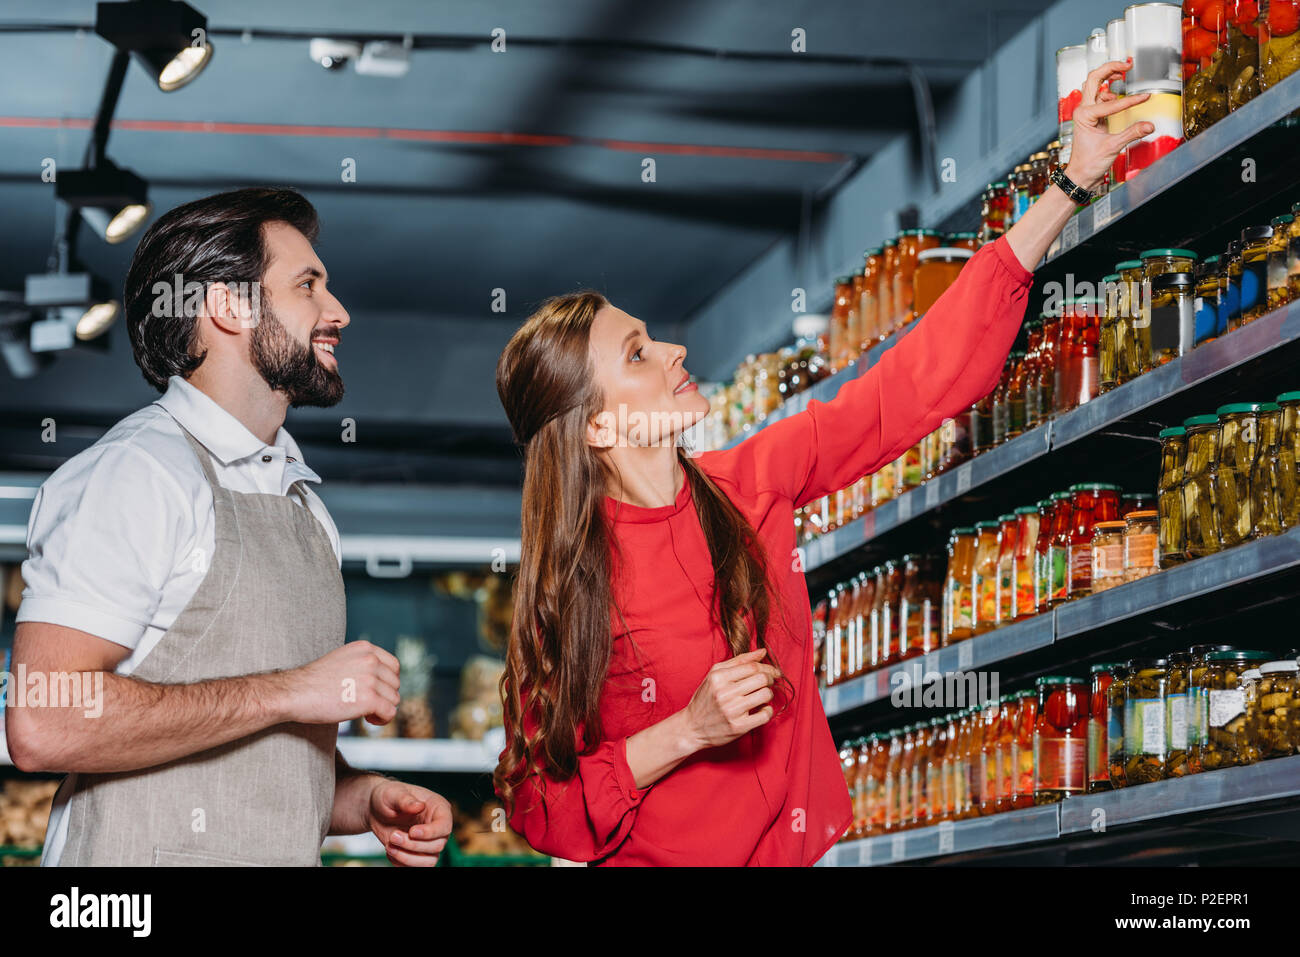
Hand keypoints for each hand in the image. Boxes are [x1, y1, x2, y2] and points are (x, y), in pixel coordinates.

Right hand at [282, 640, 399, 725]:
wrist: (292, 693)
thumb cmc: (313, 682)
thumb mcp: (341, 661)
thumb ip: (362, 664)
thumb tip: (383, 680)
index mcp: (365, 648)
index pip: (394, 666)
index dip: (387, 683)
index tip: (374, 692)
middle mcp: (370, 660)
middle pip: (395, 684)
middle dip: (384, 696)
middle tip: (366, 705)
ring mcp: (370, 678)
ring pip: (394, 699)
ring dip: (382, 708)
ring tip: (364, 712)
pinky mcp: (368, 699)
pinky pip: (390, 712)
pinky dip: (382, 719)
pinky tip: (367, 719)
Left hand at [366, 779, 452, 866]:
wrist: (377, 809)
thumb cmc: (389, 796)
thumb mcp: (394, 793)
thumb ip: (406, 799)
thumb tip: (419, 806)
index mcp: (438, 808)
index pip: (445, 826)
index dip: (431, 832)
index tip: (411, 832)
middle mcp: (437, 827)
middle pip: (437, 846)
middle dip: (413, 845)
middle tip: (394, 836)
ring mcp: (428, 843)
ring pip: (429, 861)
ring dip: (407, 858)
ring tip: (390, 846)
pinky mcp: (417, 854)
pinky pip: (415, 867)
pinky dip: (400, 863)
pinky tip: (390, 850)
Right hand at [683, 648, 780, 749]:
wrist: (692, 727)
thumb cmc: (706, 698)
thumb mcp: (716, 674)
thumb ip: (739, 661)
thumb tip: (763, 652)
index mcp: (719, 677)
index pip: (753, 667)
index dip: (768, 668)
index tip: (773, 672)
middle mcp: (725, 693)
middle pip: (762, 679)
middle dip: (770, 680)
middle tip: (768, 683)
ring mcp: (732, 711)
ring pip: (766, 695)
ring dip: (768, 694)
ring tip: (762, 696)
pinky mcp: (738, 727)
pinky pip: (765, 715)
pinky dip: (767, 710)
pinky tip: (760, 709)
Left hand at [1063, 58, 1153, 192]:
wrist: (1080, 174)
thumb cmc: (1089, 163)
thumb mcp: (1112, 147)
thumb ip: (1132, 134)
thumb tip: (1150, 125)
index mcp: (1084, 116)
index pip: (1111, 102)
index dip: (1131, 100)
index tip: (1147, 97)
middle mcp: (1083, 110)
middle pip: (1093, 79)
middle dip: (1109, 68)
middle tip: (1127, 64)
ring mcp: (1086, 112)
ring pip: (1094, 84)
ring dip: (1107, 74)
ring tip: (1124, 70)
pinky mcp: (1091, 115)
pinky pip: (1098, 95)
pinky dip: (1108, 88)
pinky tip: (1118, 91)